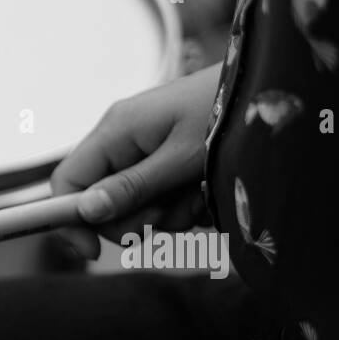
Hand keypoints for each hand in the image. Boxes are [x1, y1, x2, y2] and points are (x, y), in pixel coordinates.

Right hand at [53, 64, 220, 259]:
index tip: (94, 252)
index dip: (70, 220)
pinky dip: (179, 205)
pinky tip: (202, 192)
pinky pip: (155, 198)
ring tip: (198, 197)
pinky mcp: (163, 158)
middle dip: (133, 220)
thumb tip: (85, 211)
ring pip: (131, 206)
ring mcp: (142, 149)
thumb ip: (133, 187)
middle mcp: (121, 139)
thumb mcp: (182, 159)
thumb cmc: (229, 113)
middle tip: (170, 213)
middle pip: (99, 202)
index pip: (66, 181)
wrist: (272, 87)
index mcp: (116, 131)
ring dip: (164, 214)